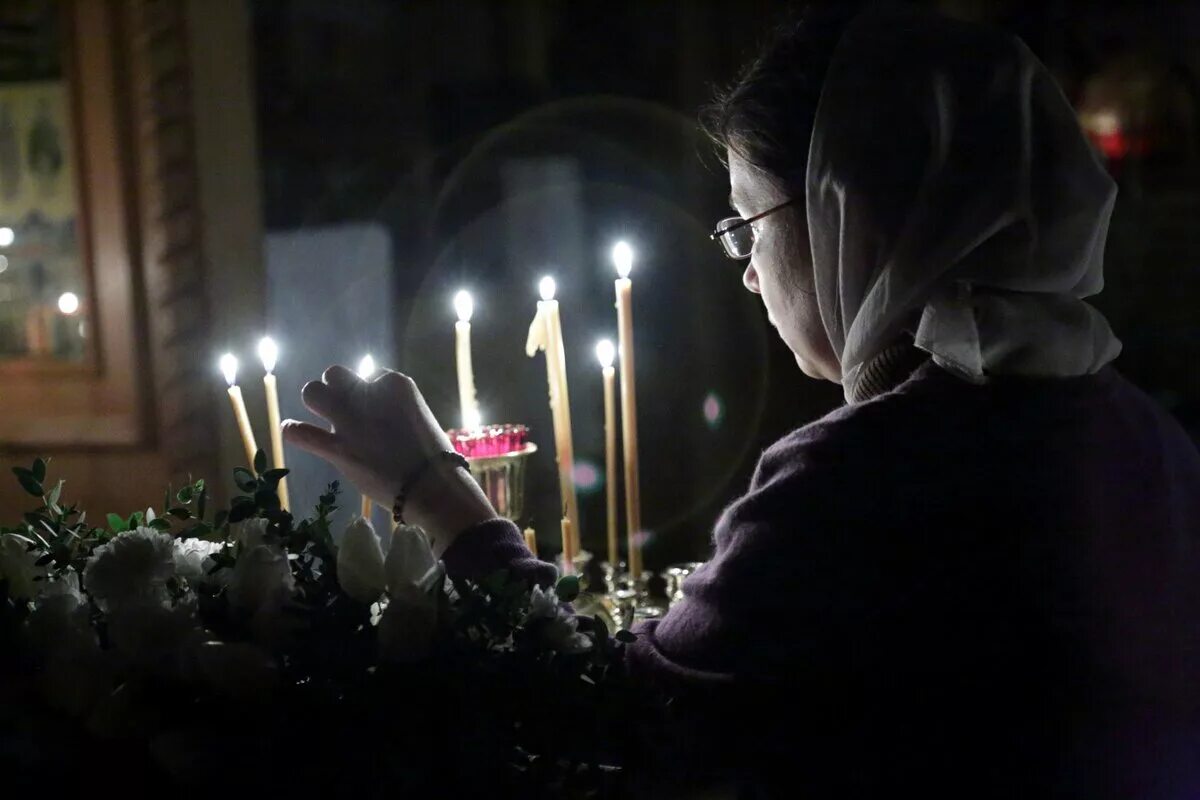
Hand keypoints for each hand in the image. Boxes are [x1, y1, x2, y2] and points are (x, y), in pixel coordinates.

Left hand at [282, 365, 495, 552]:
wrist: (433, 487)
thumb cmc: (435, 457)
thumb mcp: (419, 416)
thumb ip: (395, 408)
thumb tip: (375, 414)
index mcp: (395, 384)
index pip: (373, 375)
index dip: (371, 393)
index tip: (379, 412)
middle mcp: (368, 395)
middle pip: (335, 374)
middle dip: (337, 388)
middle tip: (346, 408)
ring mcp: (350, 421)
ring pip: (312, 392)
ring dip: (316, 402)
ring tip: (323, 414)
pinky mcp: (338, 448)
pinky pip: (300, 432)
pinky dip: (293, 430)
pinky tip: (293, 430)